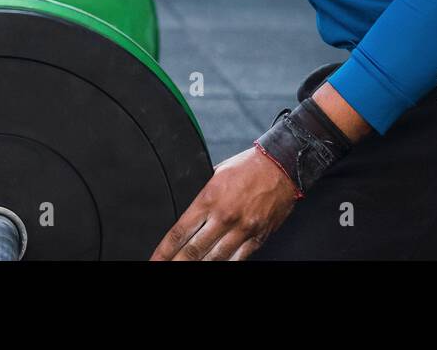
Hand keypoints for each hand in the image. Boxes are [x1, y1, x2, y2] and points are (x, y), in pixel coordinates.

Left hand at [150, 146, 297, 260]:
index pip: (180, 232)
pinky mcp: (257, 236)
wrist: (281, 165)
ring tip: (186, 271)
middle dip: (177, 263)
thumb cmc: (249, 166)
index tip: (155, 260)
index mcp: (209, 198)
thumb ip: (202, 194)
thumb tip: (188, 208)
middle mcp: (224, 216)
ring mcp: (242, 229)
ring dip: (199, 267)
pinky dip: (225, 265)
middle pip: (193, 250)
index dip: (164, 251)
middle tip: (165, 270)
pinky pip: (237, 259)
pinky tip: (214, 267)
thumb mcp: (217, 173)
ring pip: (214, 259)